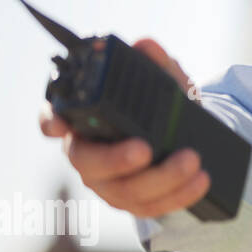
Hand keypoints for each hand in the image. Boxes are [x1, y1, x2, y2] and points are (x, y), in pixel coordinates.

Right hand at [38, 37, 209, 218]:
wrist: (188, 140)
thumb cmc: (164, 109)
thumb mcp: (167, 84)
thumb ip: (157, 64)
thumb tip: (145, 44)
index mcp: (86, 121)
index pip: (52, 119)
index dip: (50, 122)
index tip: (60, 125)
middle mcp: (89, 154)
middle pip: (88, 162)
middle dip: (116, 159)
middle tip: (145, 148)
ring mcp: (109, 182)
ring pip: (125, 190)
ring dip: (161, 178)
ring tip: (193, 161)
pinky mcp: (133, 202)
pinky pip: (151, 207)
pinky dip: (179, 195)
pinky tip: (201, 182)